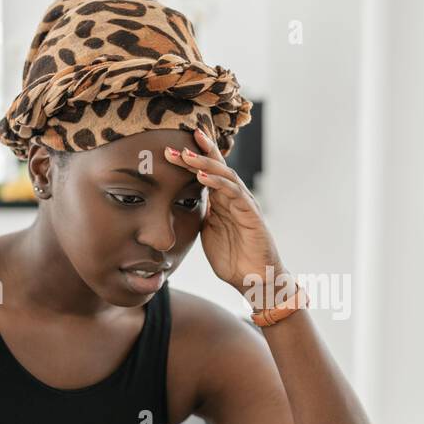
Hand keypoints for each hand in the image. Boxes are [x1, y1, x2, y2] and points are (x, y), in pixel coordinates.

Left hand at [166, 128, 285, 304]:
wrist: (253, 280)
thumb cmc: (233, 259)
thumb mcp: (208, 232)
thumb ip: (201, 214)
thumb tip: (182, 202)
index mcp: (222, 201)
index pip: (206, 173)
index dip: (191, 159)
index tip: (169, 149)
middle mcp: (234, 197)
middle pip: (216, 167)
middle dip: (197, 153)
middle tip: (174, 143)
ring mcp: (244, 203)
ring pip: (225, 174)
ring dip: (204, 163)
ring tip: (185, 155)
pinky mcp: (251, 213)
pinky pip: (233, 192)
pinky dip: (217, 182)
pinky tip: (202, 177)